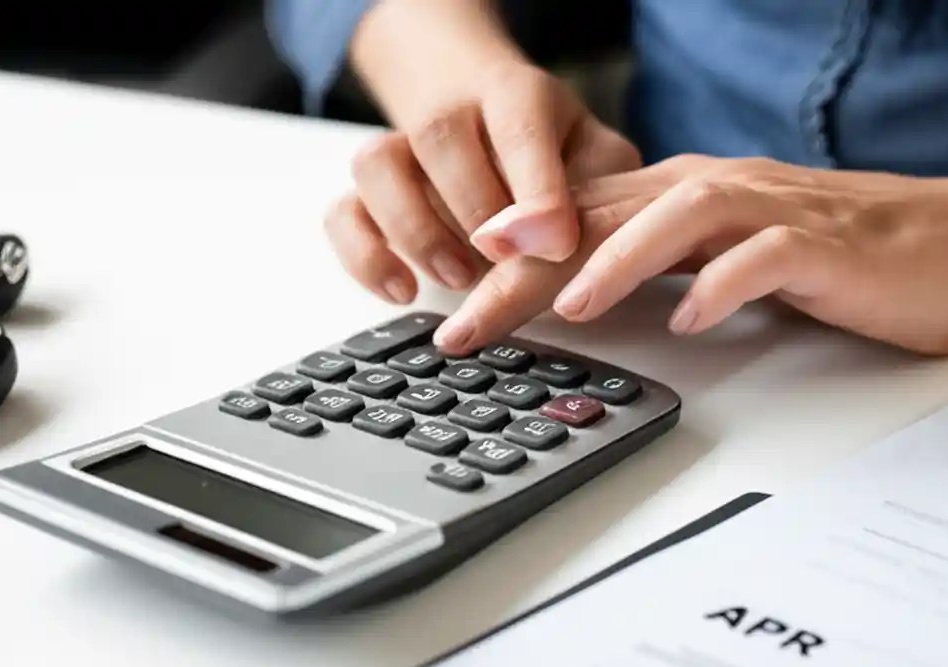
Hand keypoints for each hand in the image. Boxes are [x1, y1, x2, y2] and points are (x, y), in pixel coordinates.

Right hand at [325, 60, 639, 304]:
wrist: (475, 104)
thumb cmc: (548, 146)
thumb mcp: (594, 152)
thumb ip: (605, 189)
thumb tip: (601, 246)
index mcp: (515, 95)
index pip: (520, 123)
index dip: (534, 186)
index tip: (554, 242)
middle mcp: (448, 112)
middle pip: (441, 137)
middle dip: (474, 211)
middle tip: (506, 265)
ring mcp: (399, 147)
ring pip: (377, 165)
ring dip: (414, 229)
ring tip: (456, 278)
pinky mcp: (367, 190)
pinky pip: (341, 212)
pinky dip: (363, 255)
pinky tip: (402, 290)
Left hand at [436, 155, 947, 355]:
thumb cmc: (834, 257)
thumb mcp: (717, 257)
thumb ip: (648, 264)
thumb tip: (564, 294)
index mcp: (680, 197)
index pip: (573, 223)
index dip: (504, 265)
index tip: (451, 315)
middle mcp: (716, 192)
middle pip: (601, 216)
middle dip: (524, 267)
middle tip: (465, 323)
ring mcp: (772, 212)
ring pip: (677, 217)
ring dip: (614, 260)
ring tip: (564, 305)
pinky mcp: (825, 245)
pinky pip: (767, 256)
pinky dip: (722, 283)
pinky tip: (690, 318)